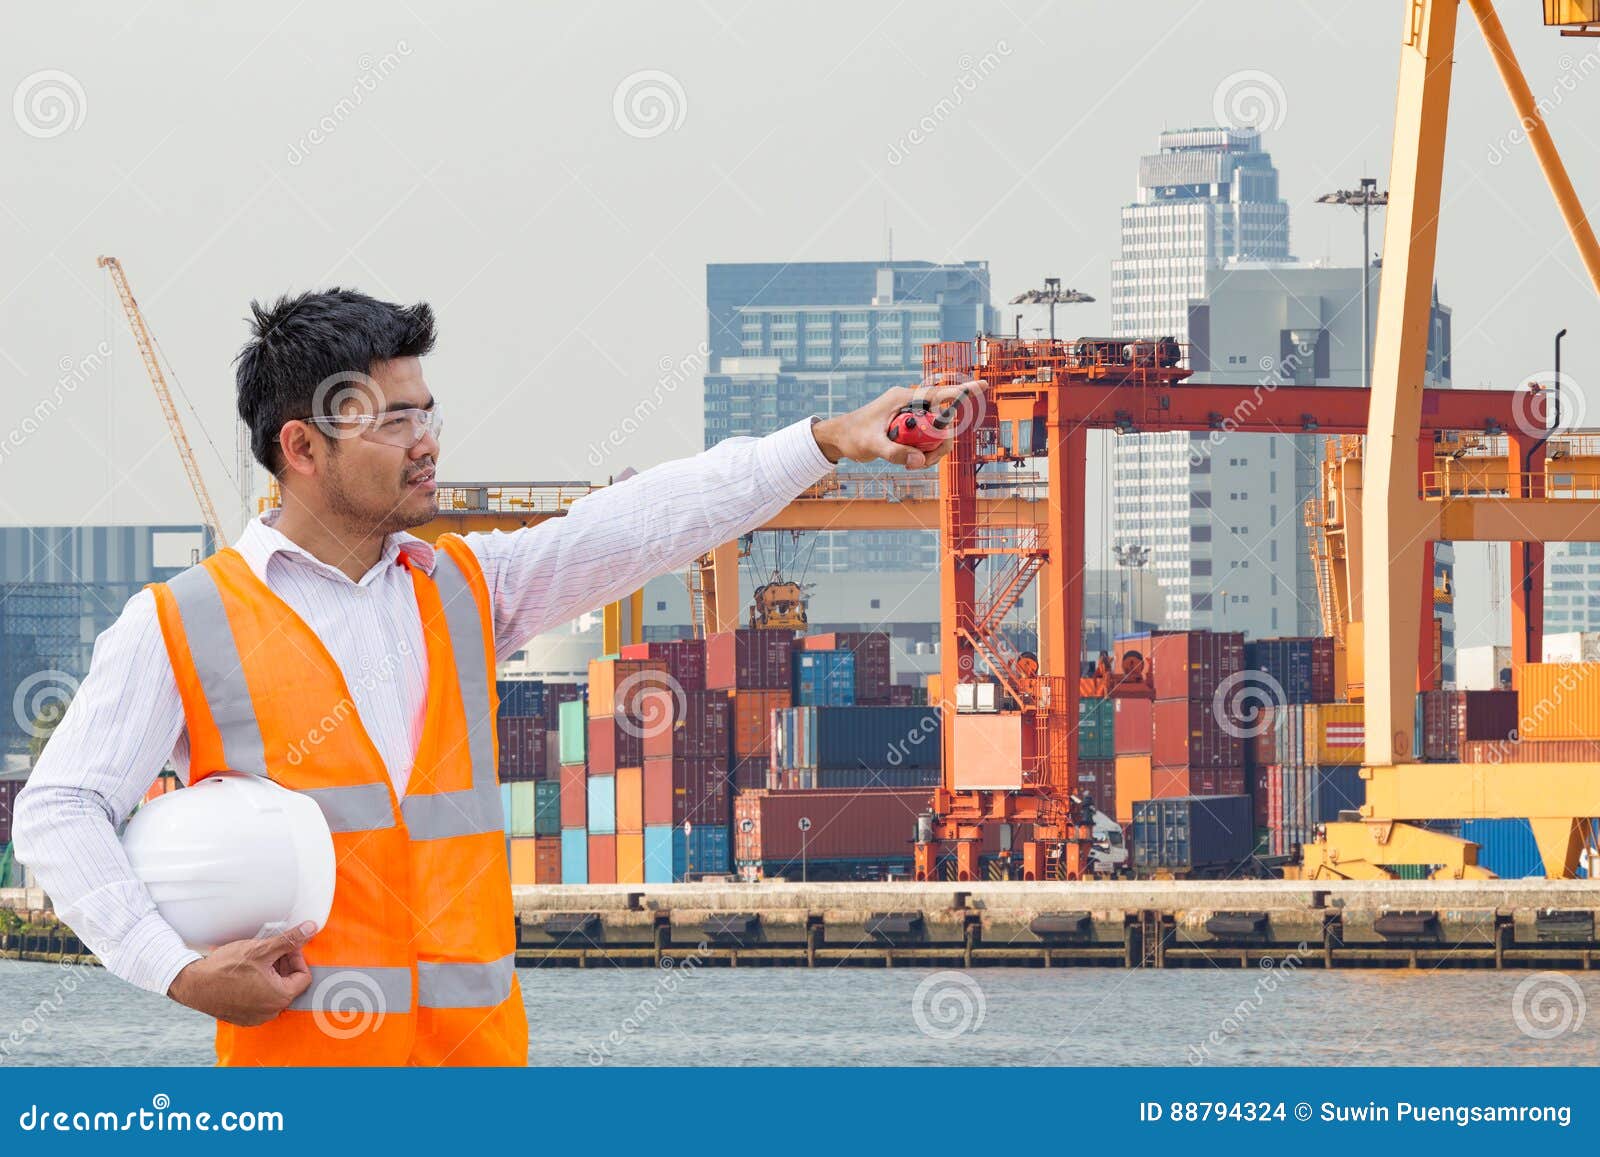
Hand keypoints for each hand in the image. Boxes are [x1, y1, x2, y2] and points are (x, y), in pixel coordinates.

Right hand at [167, 921, 315, 1025]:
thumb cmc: (225, 968)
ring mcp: (256, 1017)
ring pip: (273, 991)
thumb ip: (290, 940)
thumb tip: (311, 929)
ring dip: (270, 974)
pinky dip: (258, 986)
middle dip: (283, 965)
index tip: (284, 947)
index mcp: (280, 997)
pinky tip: (246, 973)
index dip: (296, 958)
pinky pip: (259, 1000)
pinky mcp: (243, 1017)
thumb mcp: (262, 950)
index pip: (303, 976)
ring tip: (256, 960)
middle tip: (269, 951)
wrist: (193, 984)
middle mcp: (270, 1012)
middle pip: (288, 984)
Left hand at [811, 378, 986, 469]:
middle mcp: (910, 404)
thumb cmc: (852, 435)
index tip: (983, 386)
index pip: (938, 393)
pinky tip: (908, 462)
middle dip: (940, 443)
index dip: (962, 392)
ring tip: (911, 465)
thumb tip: (919, 460)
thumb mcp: (871, 445)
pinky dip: (923, 453)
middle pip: (941, 421)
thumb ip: (895, 453)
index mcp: (904, 398)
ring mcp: (911, 416)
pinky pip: (926, 440)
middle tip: (924, 461)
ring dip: (931, 452)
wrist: (839, 438)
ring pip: (936, 433)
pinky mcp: (909, 428)